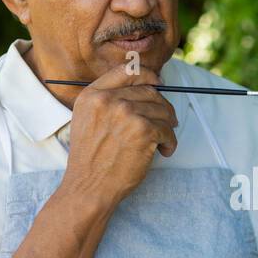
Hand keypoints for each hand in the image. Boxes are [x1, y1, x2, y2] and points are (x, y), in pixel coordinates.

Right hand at [58, 64, 177, 205]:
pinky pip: (168, 130)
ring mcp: (126, 113)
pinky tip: (164, 152)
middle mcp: (108, 99)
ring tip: (163, 142)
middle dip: (162, 107)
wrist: (89, 187)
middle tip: (168, 121)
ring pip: (162, 110)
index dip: (148, 76)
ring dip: (168, 127)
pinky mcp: (144, 130)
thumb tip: (145, 89)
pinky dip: (170, 142)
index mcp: (92, 95)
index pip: (127, 70)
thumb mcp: (87, 121)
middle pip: (149, 91)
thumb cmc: (91, 160)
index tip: (158, 84)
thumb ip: (107, 102)